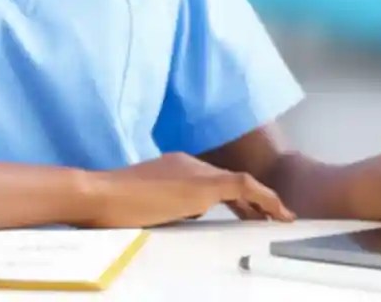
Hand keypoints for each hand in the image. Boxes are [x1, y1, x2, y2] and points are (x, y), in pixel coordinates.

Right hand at [77, 153, 296, 227]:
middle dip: (251, 201)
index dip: (231, 198)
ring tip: (279, 217)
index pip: (210, 180)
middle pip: (228, 181)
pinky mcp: (202, 184)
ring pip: (240, 183)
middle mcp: (188, 163)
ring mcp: (196, 171)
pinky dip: (265, 199)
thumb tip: (184, 212)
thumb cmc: (112, 204)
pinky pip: (245, 187)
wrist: (100, 194)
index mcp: (174, 166)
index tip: (242, 212)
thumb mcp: (145, 203)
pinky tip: (279, 213)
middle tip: (268, 217)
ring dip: (262, 201)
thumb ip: (167, 203)